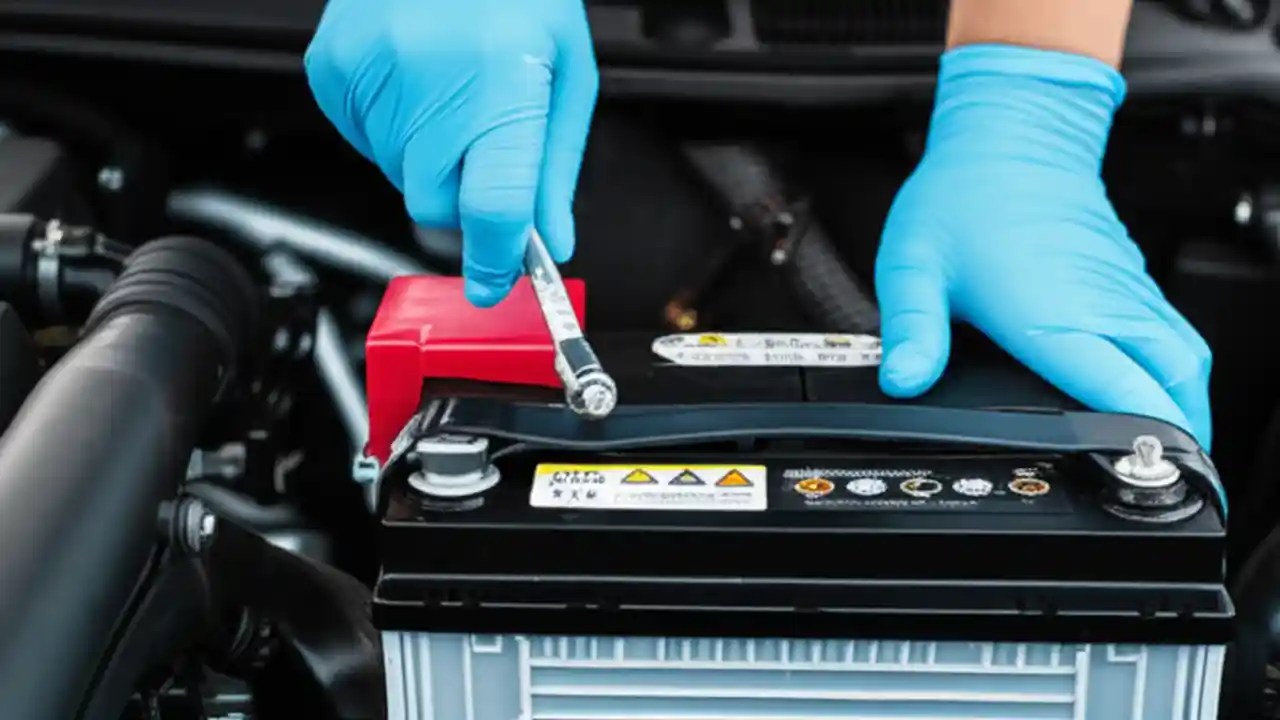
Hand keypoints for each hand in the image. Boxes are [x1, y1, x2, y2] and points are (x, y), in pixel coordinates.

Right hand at [304, 0, 597, 305]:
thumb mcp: (566, 73)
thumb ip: (553, 166)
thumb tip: (549, 239)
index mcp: (502, 84)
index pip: (495, 209)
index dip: (498, 260)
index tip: (497, 281)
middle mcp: (432, 84)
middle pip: (438, 207)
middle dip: (465, 198)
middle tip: (485, 146)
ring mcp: (372, 77)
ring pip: (400, 176)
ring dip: (429, 157)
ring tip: (452, 93)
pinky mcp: (333, 71)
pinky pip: (364, 142)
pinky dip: (393, 130)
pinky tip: (417, 84)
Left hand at [876, 44, 1212, 448]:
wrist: (1010, 132)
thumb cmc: (963, 195)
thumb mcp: (913, 267)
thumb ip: (911, 332)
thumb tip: (905, 382)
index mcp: (1053, 311)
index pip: (1120, 388)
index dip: (1143, 439)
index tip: (1151, 474)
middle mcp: (1102, 305)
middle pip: (1176, 381)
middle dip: (1183, 437)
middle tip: (1169, 478)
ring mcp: (1123, 291)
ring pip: (1185, 358)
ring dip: (1187, 405)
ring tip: (1168, 449)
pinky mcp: (1129, 281)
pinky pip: (1172, 333)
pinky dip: (1174, 371)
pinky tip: (1150, 391)